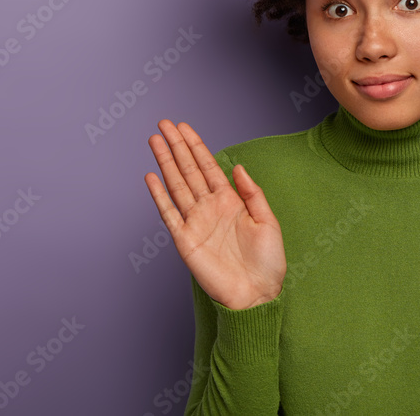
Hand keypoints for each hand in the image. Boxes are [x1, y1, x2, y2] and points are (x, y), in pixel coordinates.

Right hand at [144, 119, 285, 309]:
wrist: (257, 295)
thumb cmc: (267, 263)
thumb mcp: (268, 222)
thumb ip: (253, 193)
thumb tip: (238, 167)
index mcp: (230, 201)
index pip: (208, 167)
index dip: (196, 146)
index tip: (184, 127)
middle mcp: (209, 208)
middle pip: (188, 170)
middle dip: (176, 146)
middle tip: (164, 124)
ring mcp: (195, 223)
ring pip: (176, 185)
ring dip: (165, 163)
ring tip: (155, 141)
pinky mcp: (185, 240)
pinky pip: (169, 213)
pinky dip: (159, 196)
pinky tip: (151, 177)